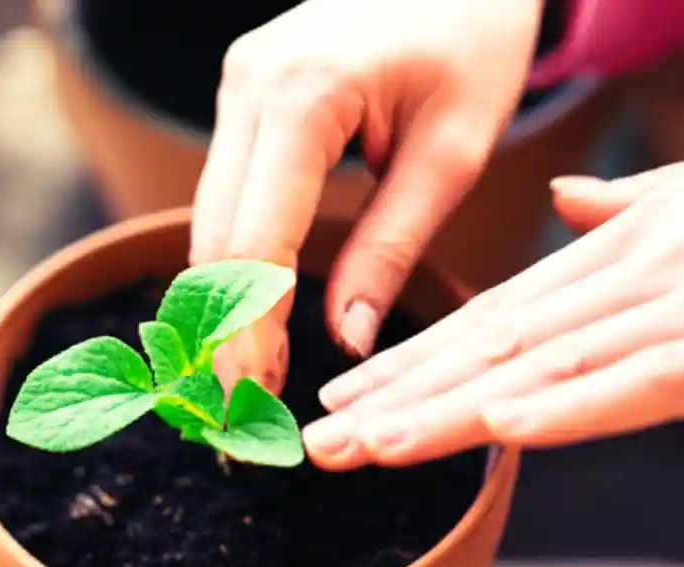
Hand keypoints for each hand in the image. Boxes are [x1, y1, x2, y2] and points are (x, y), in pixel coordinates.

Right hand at [189, 0, 544, 391]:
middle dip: (224, 327)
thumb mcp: (451, 154)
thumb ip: (390, 246)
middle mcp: (249, 84)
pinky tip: (252, 309)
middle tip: (241, 407)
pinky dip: (235, 258)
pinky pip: (224, 192)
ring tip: (246, 374)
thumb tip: (345, 337)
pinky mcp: (243, 94)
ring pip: (209, 217)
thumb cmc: (475, 43)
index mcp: (306, 94)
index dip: (249, 326)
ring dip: (221, 298)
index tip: (252, 397)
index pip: (256, 238)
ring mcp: (237, 84)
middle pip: (215, 235)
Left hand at [303, 123, 683, 468]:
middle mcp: (630, 280)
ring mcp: (680, 313)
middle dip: (401, 397)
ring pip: (542, 370)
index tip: (352, 391)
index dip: (416, 357)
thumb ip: (631, 208)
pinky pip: (638, 384)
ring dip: (450, 412)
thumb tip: (567, 209)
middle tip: (322, 438)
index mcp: (619, 251)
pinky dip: (568, 407)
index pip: (494, 315)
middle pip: (493, 349)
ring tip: (369, 444)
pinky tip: (499, 428)